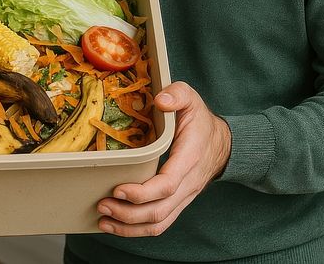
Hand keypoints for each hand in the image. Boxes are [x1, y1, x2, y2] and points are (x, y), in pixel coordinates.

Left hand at [96, 81, 230, 236]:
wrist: (222, 143)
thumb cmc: (200, 121)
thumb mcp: (191, 98)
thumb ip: (177, 94)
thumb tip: (161, 100)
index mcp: (189, 158)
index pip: (167, 185)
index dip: (142, 192)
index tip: (118, 190)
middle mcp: (188, 184)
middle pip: (159, 211)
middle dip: (128, 214)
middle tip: (102, 205)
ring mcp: (184, 197)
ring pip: (159, 223)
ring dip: (130, 226)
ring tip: (104, 219)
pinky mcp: (178, 203)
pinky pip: (160, 223)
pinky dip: (137, 230)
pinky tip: (117, 225)